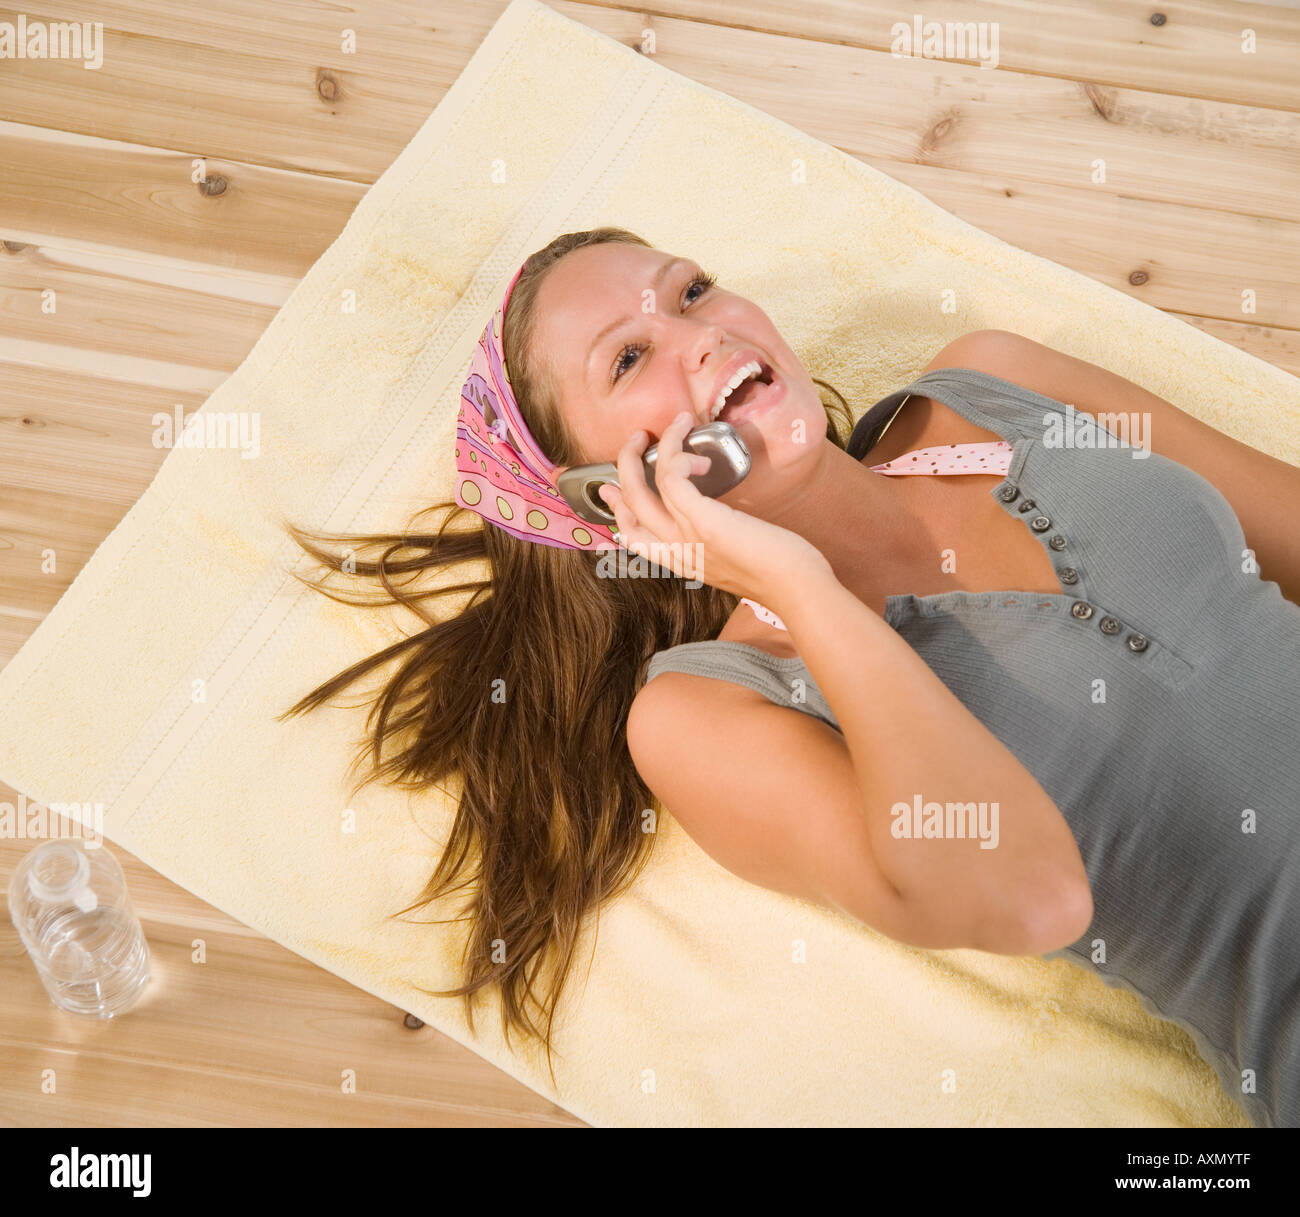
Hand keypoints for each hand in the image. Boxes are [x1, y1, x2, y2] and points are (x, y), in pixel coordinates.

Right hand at [596, 411, 833, 605]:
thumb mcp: (738, 558)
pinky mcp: (703, 520)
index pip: (632, 535)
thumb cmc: (780, 572)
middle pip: (629, 505)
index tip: (611, 485)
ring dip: (657, 447)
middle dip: (625, 465)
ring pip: (644, 486)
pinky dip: (677, 454)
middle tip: (638, 439)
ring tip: (675, 425)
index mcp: (681, 561)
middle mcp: (676, 551)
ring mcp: (686, 537)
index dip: (617, 506)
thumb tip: (726, 521)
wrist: (796, 588)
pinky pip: (671, 479)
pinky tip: (696, 449)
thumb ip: (721, 541)